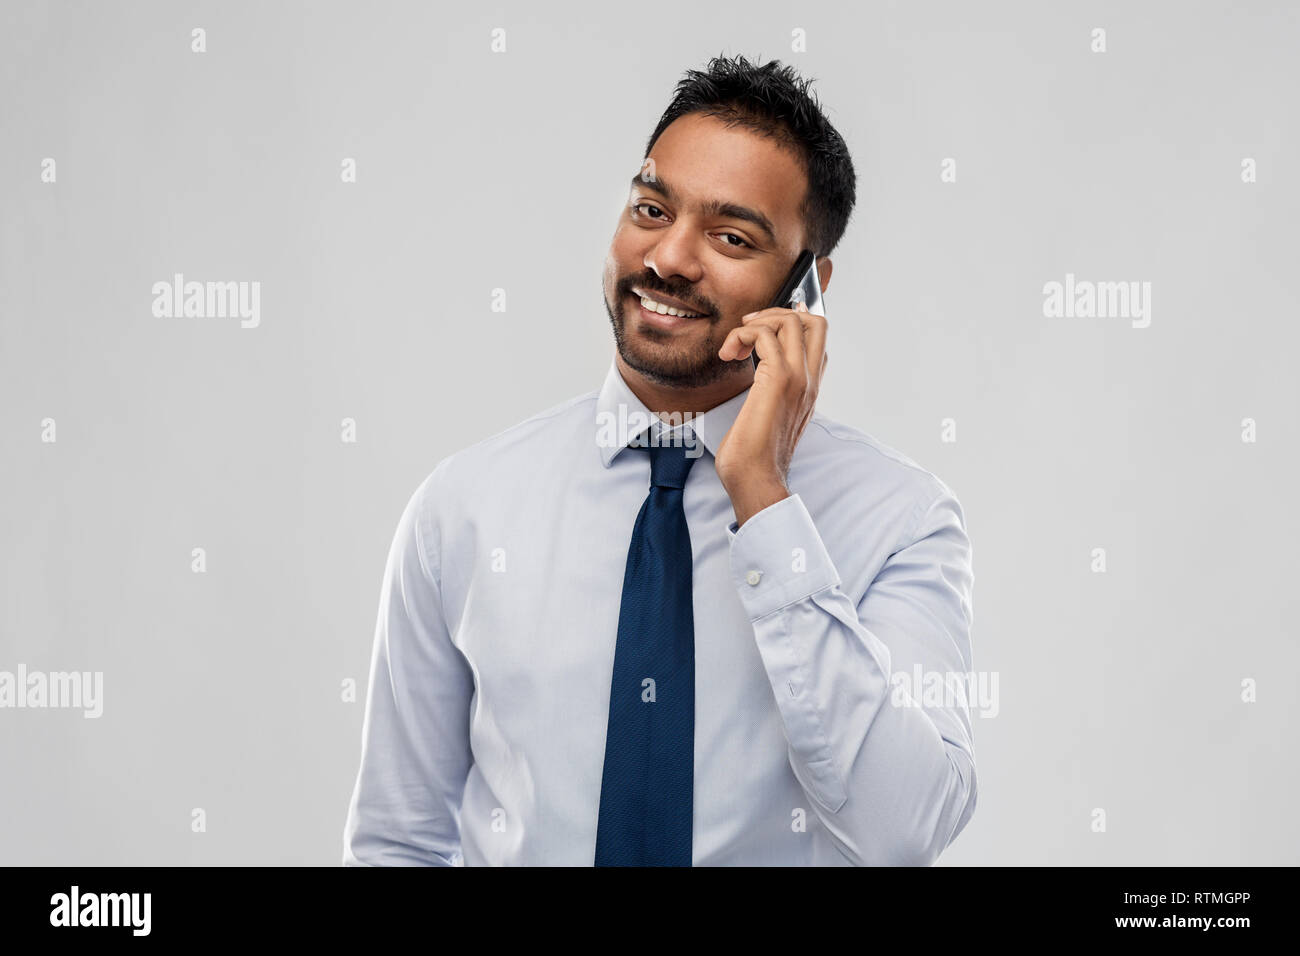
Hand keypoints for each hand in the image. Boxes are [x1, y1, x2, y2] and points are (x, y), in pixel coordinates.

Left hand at [715, 301, 827, 524]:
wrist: (756, 479)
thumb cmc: (755, 456)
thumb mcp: (768, 417)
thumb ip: (770, 395)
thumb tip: (755, 377)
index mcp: (810, 389)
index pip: (818, 339)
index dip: (792, 322)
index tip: (761, 329)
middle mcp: (810, 380)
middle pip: (814, 321)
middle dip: (777, 313)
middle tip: (749, 329)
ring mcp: (798, 378)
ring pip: (791, 320)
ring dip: (757, 322)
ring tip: (735, 346)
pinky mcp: (777, 380)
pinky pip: (763, 335)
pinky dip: (742, 335)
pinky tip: (729, 355)